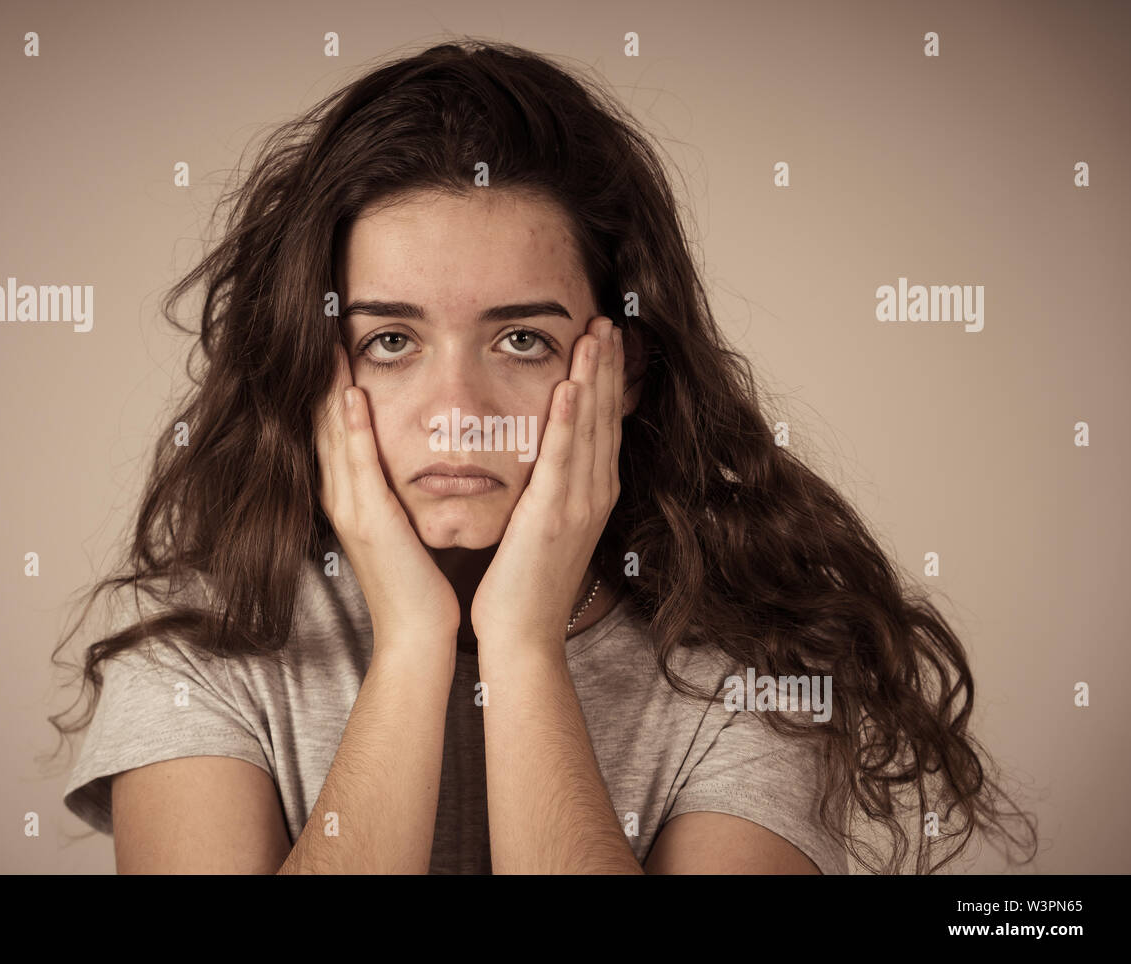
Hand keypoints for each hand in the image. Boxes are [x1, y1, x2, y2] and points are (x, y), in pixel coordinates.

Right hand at [313, 344, 460, 663]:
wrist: (419, 635)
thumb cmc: (420, 583)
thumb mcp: (403, 526)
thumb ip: (398, 490)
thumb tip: (411, 457)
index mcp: (350, 497)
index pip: (334, 426)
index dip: (330, 381)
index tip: (334, 337)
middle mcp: (342, 497)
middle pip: (324, 420)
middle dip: (321, 372)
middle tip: (319, 320)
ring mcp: (351, 509)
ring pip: (335, 434)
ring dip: (332, 385)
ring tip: (329, 339)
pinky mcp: (369, 522)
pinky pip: (358, 466)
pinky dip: (353, 428)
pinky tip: (353, 394)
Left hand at [470, 316, 623, 652]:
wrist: (522, 636)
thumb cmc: (521, 586)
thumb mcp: (540, 529)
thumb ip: (546, 492)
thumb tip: (539, 463)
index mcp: (589, 496)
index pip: (602, 425)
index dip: (606, 380)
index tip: (604, 340)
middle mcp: (592, 495)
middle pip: (605, 417)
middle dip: (607, 367)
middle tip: (608, 319)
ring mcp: (578, 506)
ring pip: (591, 429)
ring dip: (595, 378)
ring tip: (596, 333)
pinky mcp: (554, 518)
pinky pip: (564, 460)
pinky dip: (571, 421)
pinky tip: (572, 386)